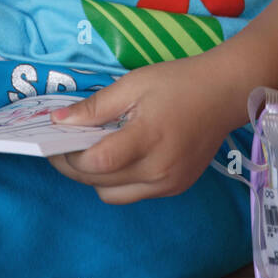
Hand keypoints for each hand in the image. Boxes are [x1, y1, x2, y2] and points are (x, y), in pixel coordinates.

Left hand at [46, 54, 237, 204]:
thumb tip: (57, 121)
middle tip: (63, 147)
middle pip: (100, 182)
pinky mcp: (176, 188)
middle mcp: (159, 170)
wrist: (224, 94)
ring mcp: (168, 184)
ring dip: (95, 179)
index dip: (68, 156)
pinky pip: (134, 194)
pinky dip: (118, 181)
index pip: (96, 162)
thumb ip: (95, 107)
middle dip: (74, 167)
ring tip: (92, 152)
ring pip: (114, 195)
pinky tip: (119, 157)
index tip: (52, 142)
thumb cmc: (178, 82)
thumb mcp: (133, 84)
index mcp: (147, 139)